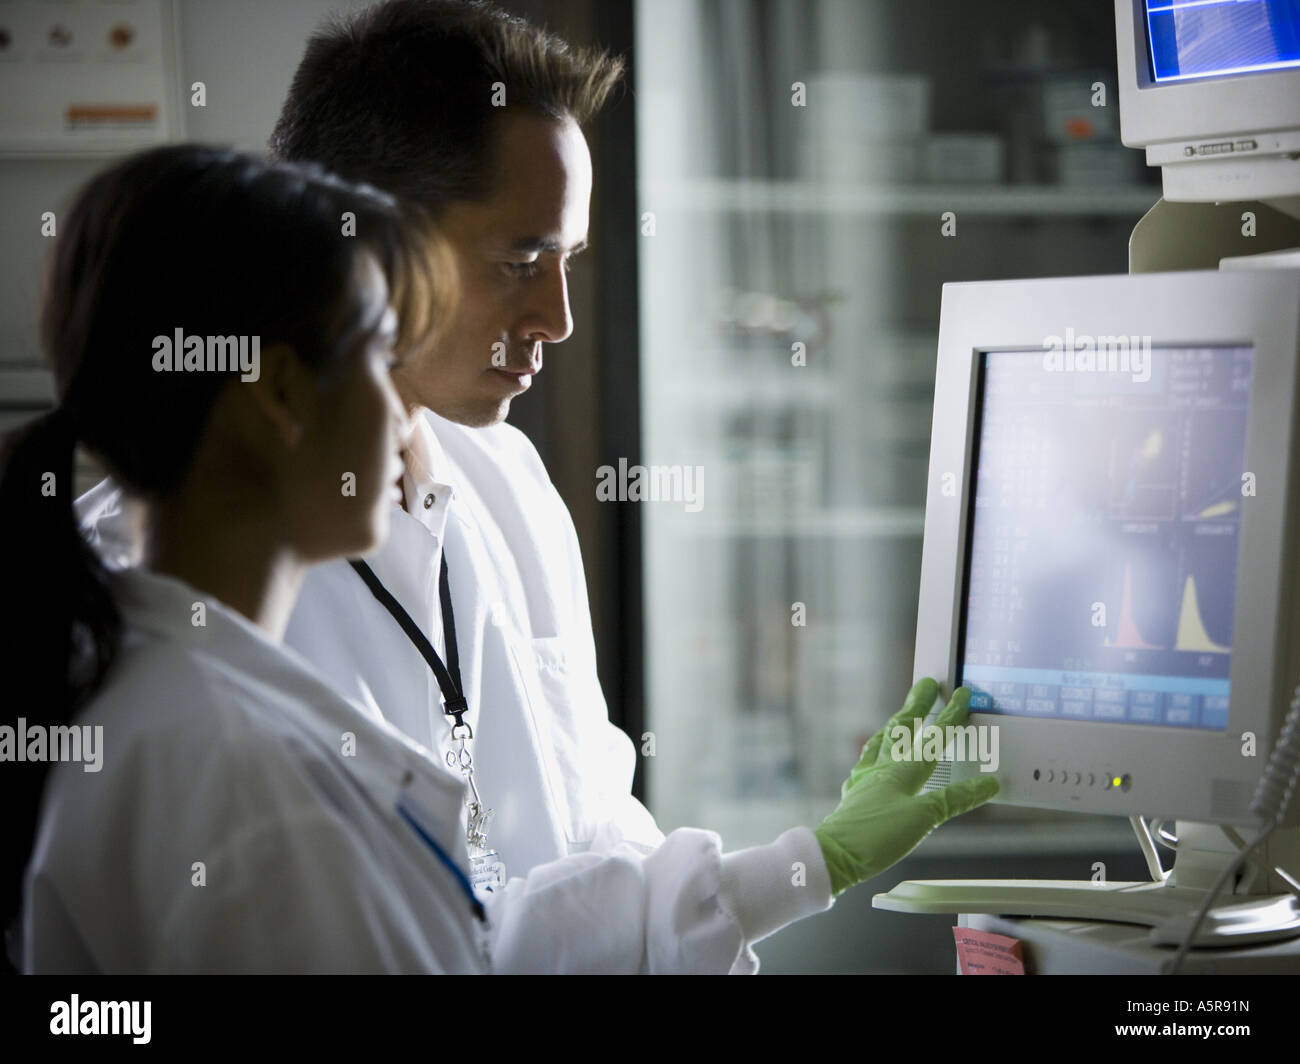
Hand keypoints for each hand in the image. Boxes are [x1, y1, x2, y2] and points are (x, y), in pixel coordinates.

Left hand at [813, 678, 998, 896]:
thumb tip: (988, 784)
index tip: (961, 694)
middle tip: (926, 684)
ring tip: (899, 714)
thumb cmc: (875, 837)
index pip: (932, 738)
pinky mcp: (855, 796)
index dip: (949, 716)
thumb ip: (955, 799)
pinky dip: (875, 755)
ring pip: (882, 743)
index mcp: (902, 771)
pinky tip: (873, 760)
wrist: (834, 856)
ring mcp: (865, 780)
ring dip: (894, 725)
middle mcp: (882, 769)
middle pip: (902, 729)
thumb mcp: (924, 819)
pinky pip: (867, 765)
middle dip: (916, 705)